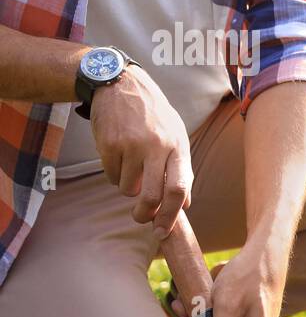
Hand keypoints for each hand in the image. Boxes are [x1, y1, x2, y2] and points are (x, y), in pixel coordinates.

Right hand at [91, 65, 192, 239]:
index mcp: (178, 147)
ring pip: (128, 188)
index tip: (162, 231)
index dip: (172, 215)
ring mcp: (132, 146)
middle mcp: (157, 147)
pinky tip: (119, 156)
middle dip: (145, 215)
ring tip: (131, 167)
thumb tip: (184, 204)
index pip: (179, 188)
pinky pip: (111, 176)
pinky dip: (115, 175)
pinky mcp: (109, 144)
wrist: (122, 85)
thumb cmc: (154, 116)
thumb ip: (181, 169)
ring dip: (128, 187)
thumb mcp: (176, 135)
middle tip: (141, 218)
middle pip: (153, 196)